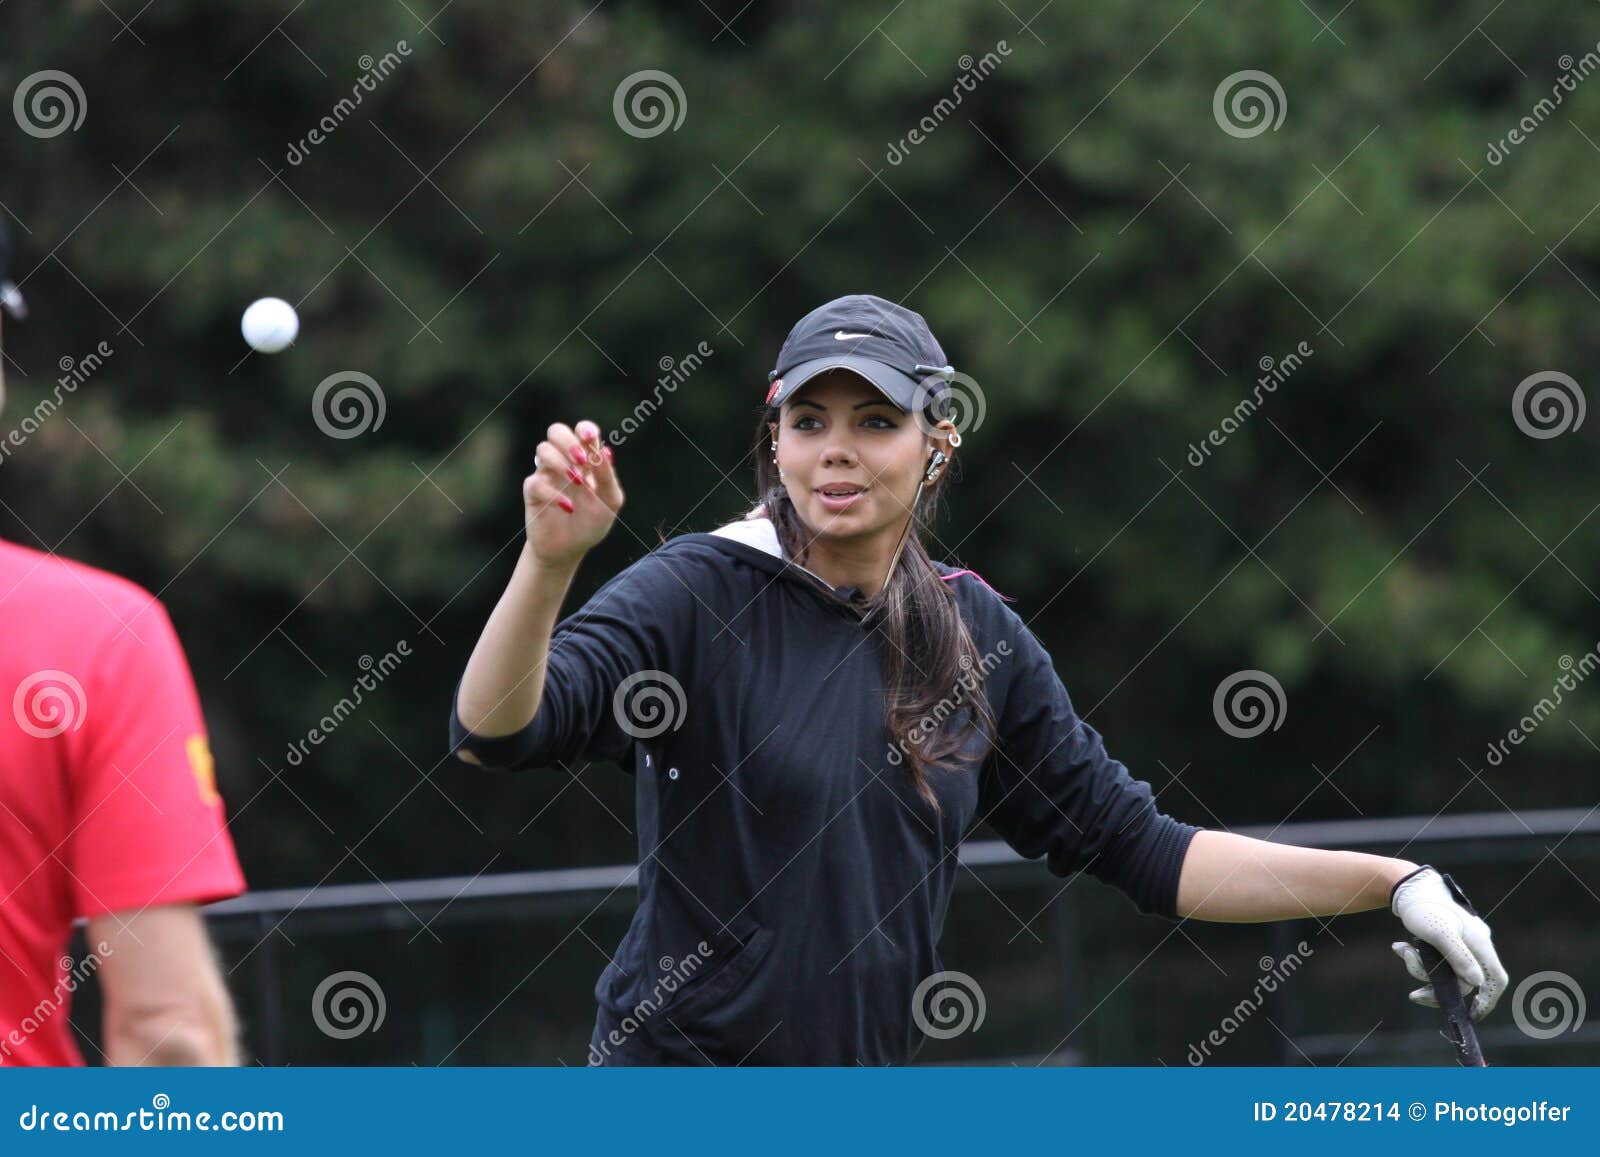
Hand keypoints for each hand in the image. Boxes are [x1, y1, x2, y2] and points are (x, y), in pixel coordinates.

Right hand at [523, 420, 622, 567]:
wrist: (570, 549)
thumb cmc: (591, 522)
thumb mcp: (609, 502)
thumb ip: (607, 477)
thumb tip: (605, 450)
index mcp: (585, 459)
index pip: (582, 431)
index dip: (585, 429)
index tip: (589, 439)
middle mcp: (564, 461)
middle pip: (556, 430)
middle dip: (569, 441)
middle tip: (582, 461)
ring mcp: (546, 474)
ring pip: (542, 449)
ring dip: (561, 462)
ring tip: (578, 482)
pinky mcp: (533, 491)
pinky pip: (536, 482)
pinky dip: (554, 493)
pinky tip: (569, 507)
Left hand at [1389, 865, 1508, 1021]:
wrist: (1406, 886)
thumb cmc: (1424, 907)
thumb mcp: (1438, 932)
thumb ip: (1458, 957)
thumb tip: (1476, 983)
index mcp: (1480, 943)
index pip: (1495, 980)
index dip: (1488, 1001)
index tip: (1471, 1016)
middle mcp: (1474, 945)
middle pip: (1463, 981)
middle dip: (1435, 985)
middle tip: (1414, 994)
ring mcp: (1460, 943)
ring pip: (1444, 972)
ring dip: (1420, 968)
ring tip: (1402, 950)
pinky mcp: (1444, 942)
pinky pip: (1433, 961)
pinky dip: (1417, 959)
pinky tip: (1400, 947)